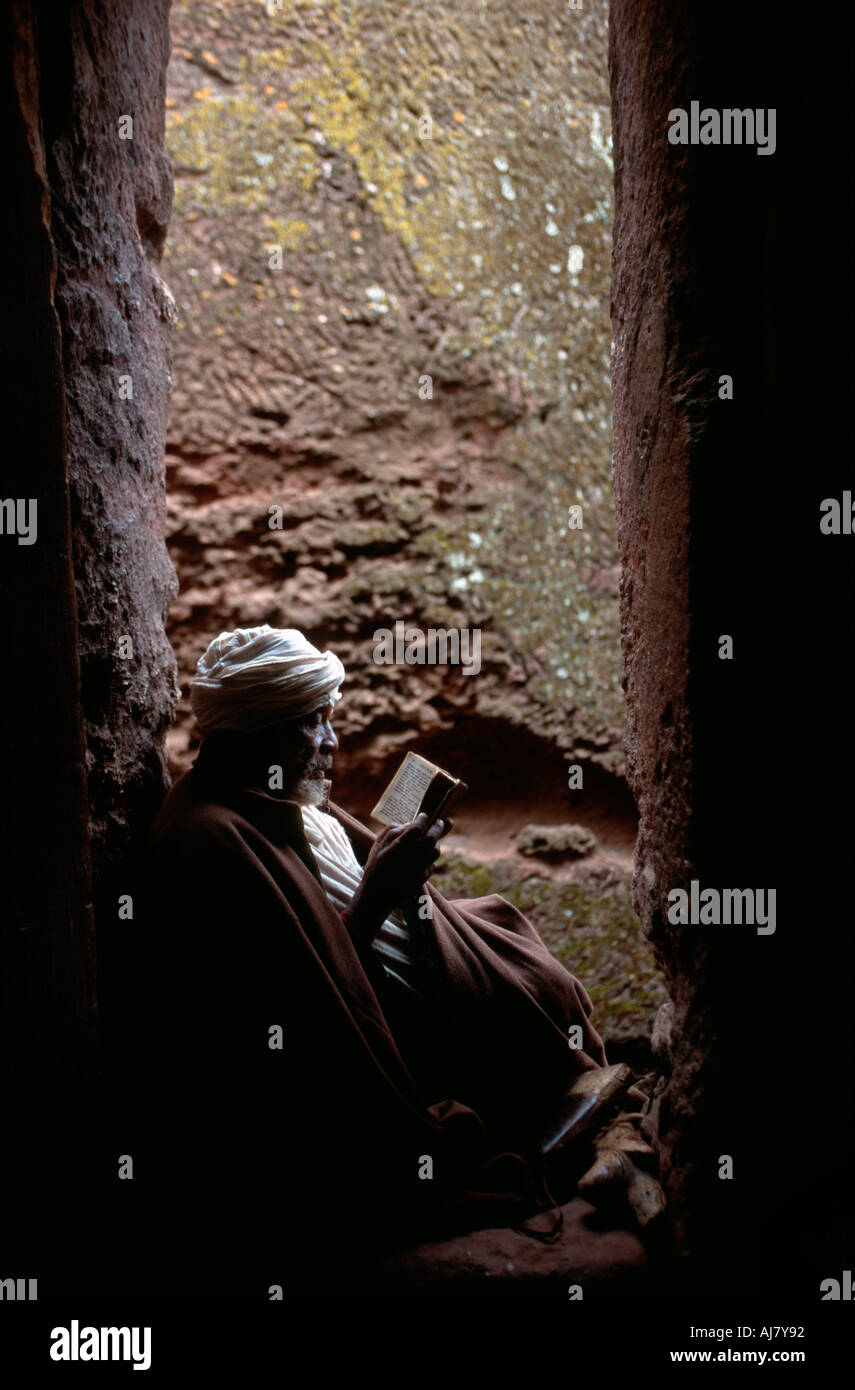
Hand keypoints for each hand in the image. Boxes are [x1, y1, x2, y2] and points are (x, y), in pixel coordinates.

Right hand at [348, 813, 448, 940]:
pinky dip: (431, 859)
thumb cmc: (375, 868)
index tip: (425, 815)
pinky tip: (425, 857)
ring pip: (435, 851)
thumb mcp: (377, 845)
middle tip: (439, 822)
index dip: (423, 819)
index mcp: (400, 845)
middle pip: (432, 837)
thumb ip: (391, 831)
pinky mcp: (423, 878)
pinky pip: (432, 864)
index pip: (417, 827)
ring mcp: (419, 867)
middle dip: (438, 827)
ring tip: (433, 840)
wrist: (377, 895)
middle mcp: (412, 855)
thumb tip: (408, 824)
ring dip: (436, 843)